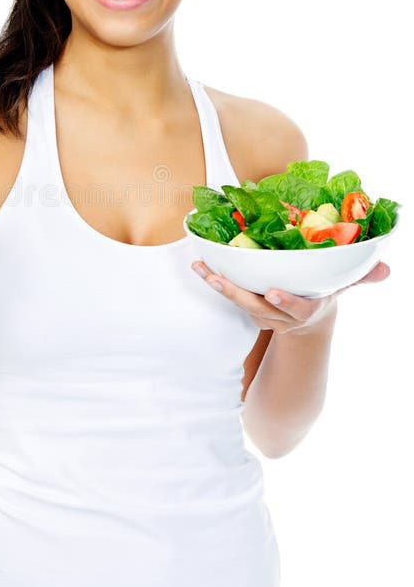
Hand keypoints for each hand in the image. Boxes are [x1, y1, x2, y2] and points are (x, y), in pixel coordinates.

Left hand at [191, 259, 390, 335]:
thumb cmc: (323, 294)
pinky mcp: (248, 308)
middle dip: (235, 293)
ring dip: (218, 286)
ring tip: (201, 268)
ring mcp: (262, 314)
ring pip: (239, 302)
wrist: (305, 322)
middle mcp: (280, 315)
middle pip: (256, 307)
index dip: (286, 302)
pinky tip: (200, 264)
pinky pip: (230, 295)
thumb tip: (386, 269)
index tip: (274, 292)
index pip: (296, 309)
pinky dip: (215, 281)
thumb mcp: (342, 288)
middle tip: (216, 278)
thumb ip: (360, 277)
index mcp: (305, 310)